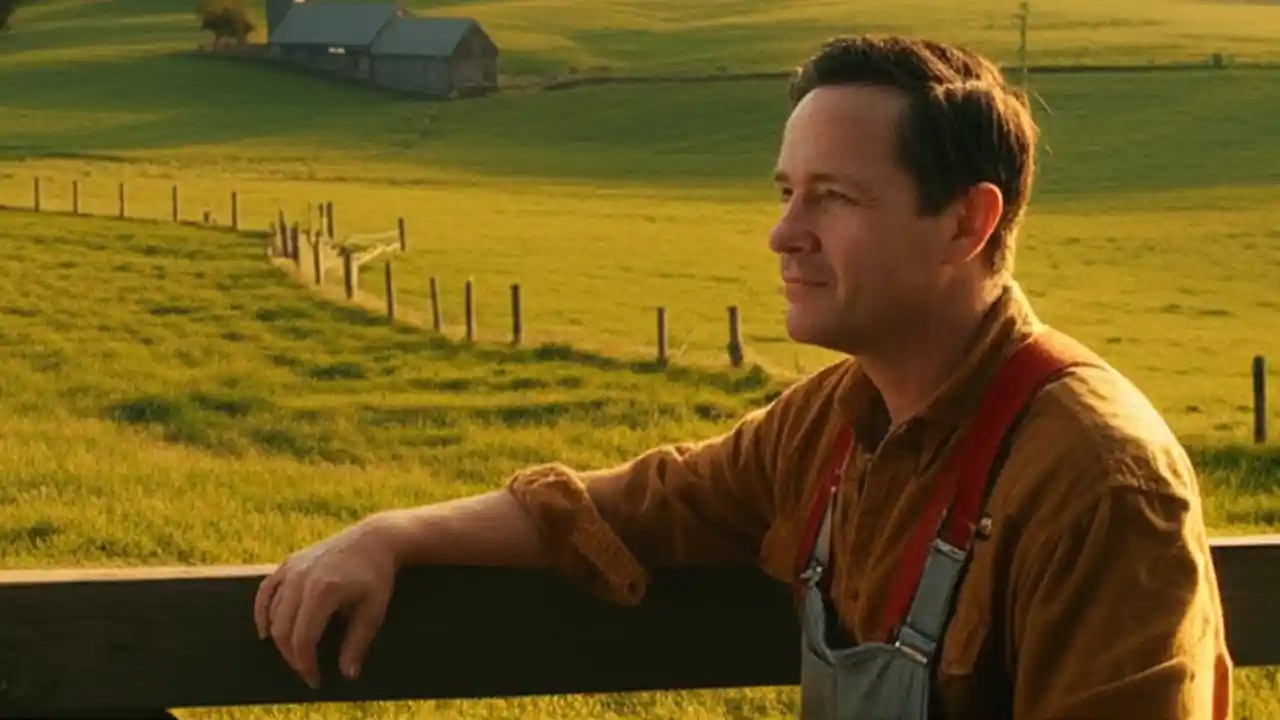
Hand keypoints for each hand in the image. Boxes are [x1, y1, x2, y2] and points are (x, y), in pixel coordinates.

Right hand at [253, 514, 401, 688]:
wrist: (374, 539)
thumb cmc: (377, 576)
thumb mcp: (374, 610)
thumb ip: (358, 643)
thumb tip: (348, 675)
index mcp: (324, 591)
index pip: (303, 639)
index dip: (305, 664)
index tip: (314, 680)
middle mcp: (302, 579)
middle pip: (283, 630)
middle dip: (292, 656)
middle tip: (306, 670)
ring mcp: (292, 568)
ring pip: (273, 613)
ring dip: (280, 638)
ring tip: (296, 654)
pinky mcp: (289, 562)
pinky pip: (266, 591)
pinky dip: (262, 612)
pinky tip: (265, 631)